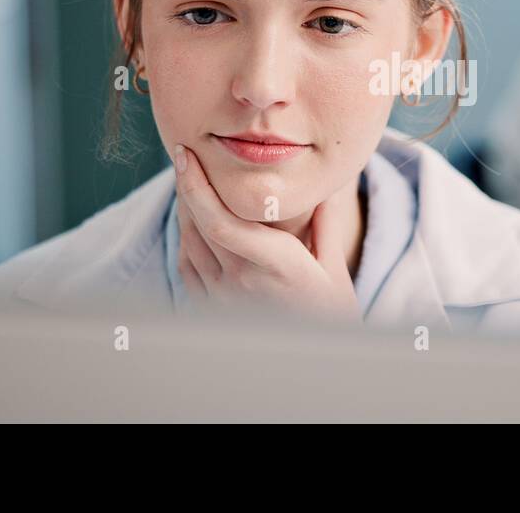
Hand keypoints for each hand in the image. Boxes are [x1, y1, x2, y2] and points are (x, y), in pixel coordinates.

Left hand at [172, 144, 361, 323]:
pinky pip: (188, 266)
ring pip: (189, 243)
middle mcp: (243, 282)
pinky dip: (184, 236)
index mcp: (276, 266)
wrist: (312, 364)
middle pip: (200, 225)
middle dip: (188, 185)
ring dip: (184, 208)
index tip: (190, 156)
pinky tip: (190, 219)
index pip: (222, 223)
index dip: (199, 187)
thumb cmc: (331, 317)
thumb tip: (327, 183)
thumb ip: (326, 223)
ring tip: (187, 180)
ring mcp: (223, 298)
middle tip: (185, 156)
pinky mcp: (212, 309)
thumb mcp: (335, 269)